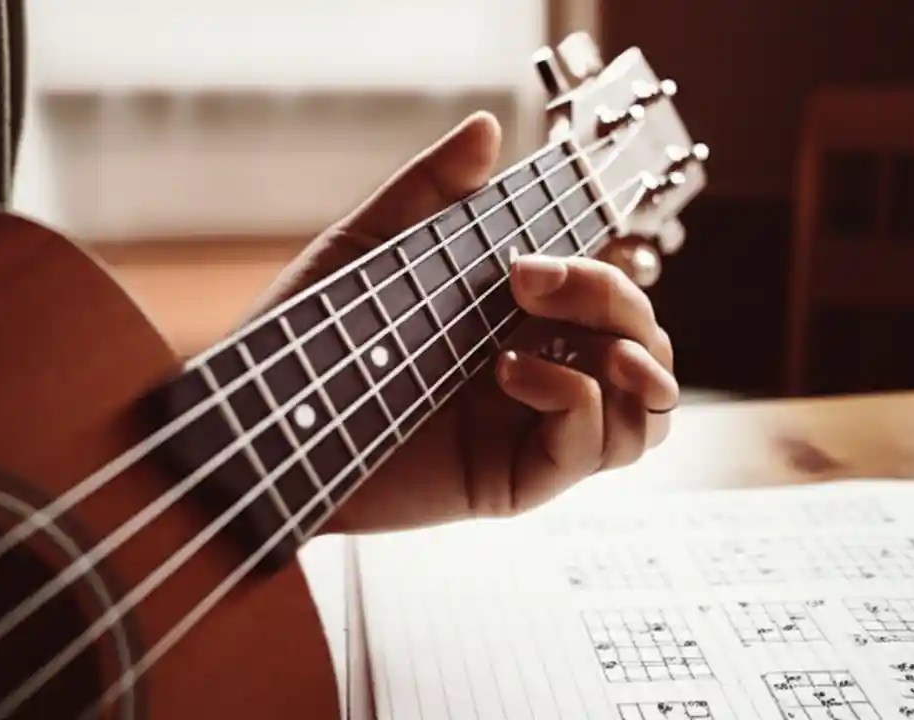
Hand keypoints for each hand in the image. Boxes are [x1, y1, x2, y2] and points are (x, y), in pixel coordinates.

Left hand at [244, 112, 677, 532]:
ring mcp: (531, 430)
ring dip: (636, 362)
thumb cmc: (308, 337)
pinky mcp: (515, 480)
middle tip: (532, 281)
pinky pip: (596, 448)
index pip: (609, 292)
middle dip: (616, 298)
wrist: (266, 422)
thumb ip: (429, 189)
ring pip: (648, 409)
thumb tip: (486, 127)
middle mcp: (539, 372)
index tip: (543, 249)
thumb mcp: (367, 245)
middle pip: (642, 341)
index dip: (608, 265)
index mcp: (516, 320)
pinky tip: (514, 374)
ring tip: (570, 341)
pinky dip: (579, 401)